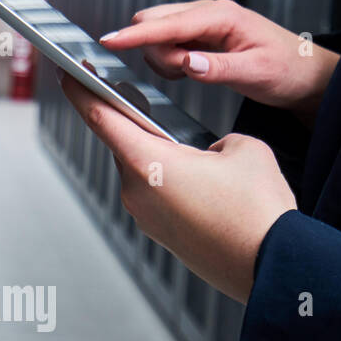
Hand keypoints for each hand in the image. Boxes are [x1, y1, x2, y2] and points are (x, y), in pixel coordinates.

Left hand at [59, 71, 296, 303]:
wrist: (273, 267)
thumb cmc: (258, 212)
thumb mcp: (246, 149)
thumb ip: (218, 138)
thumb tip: (210, 151)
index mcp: (147, 162)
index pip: (99, 116)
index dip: (79, 90)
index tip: (67, 73)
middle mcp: (136, 190)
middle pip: (122, 143)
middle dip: (133, 124)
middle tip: (142, 104)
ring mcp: (144, 215)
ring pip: (140, 171)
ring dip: (157, 157)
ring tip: (193, 154)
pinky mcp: (158, 232)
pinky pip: (154, 196)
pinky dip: (168, 183)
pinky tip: (200, 185)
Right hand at [99, 0, 338, 122]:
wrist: (305, 73)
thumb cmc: (288, 68)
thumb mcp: (255, 73)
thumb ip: (217, 69)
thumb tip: (185, 63)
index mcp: (221, 16)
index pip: (167, 24)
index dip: (135, 34)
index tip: (110, 41)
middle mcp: (207, 14)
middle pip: (153, 22)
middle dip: (154, 50)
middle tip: (181, 73)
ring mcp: (201, 23)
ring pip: (157, 34)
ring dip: (164, 58)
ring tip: (194, 72)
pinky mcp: (198, 35)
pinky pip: (166, 43)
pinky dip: (170, 60)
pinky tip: (192, 69)